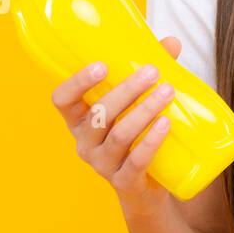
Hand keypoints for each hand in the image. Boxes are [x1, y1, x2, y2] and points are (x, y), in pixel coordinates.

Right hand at [51, 37, 181, 209]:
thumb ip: (150, 74)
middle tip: (153, 71)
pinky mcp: (125, 182)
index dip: (77, 82)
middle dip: (126, 90)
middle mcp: (85, 143)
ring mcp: (103, 165)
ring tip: (167, 92)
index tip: (102, 65)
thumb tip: (171, 43)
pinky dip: (152, 140)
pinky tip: (166, 124)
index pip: (62, 100)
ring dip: (144, 111)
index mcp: (80, 120)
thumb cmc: (137, 136)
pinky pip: (136, 160)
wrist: (145, 189)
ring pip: (119, 135)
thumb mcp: (137, 105)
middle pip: (99, 113)